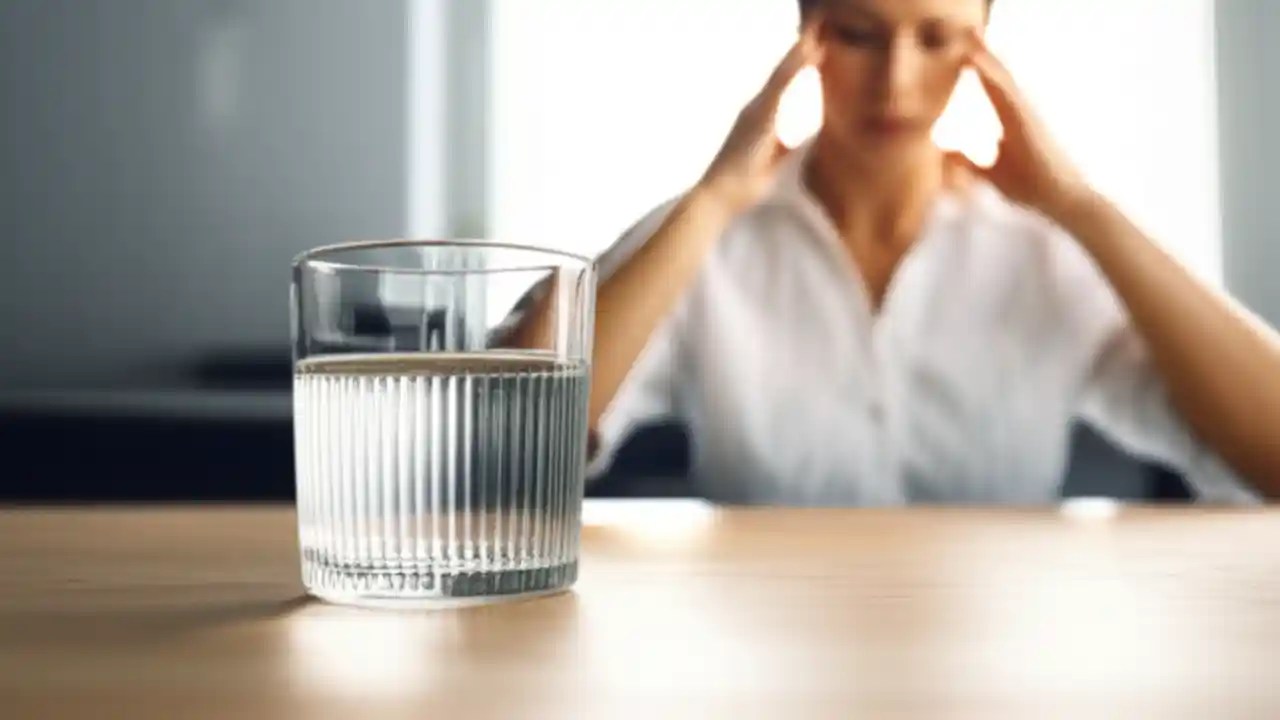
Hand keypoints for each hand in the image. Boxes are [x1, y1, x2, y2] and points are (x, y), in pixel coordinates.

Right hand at [695, 20, 823, 215]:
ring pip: (783, 71)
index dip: (802, 61)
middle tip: (820, 22)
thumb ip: (788, 146)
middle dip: (802, 45)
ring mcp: (756, 109)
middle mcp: (757, 107)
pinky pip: (780, 85)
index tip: (820, 43)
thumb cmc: (744, 184)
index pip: (785, 81)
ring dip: (801, 49)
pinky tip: (809, 50)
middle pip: (784, 69)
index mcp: (762, 116)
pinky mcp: (758, 116)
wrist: (720, 196)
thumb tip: (804, 139)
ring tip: (818, 27)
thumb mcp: (777, 162)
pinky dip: (795, 66)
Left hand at [949, 32, 1092, 222]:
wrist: (1060, 201)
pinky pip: (1006, 92)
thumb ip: (968, 163)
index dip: (977, 65)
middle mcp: (1020, 110)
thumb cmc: (1031, 188)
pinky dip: (990, 75)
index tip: (961, 45)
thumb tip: (946, 155)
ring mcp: (1026, 112)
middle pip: (997, 73)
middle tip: (966, 27)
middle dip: (982, 50)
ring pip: (1002, 76)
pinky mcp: (1027, 120)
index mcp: (1011, 119)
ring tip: (969, 33)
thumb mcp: (989, 174)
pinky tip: (976, 61)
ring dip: (985, 54)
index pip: (991, 85)